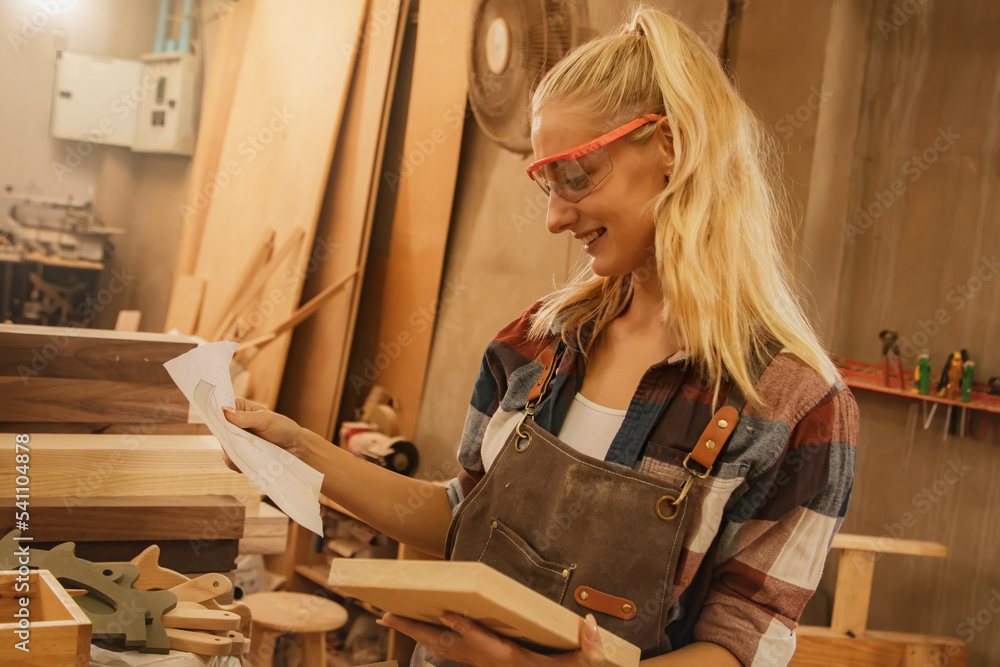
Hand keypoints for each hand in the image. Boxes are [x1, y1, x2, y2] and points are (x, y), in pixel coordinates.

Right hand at [221, 398, 305, 468]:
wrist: (295, 448)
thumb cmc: (283, 428)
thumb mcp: (266, 419)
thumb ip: (246, 417)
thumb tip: (226, 411)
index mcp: (239, 408)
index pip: (219, 408)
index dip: (215, 414)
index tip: (217, 421)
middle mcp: (234, 423)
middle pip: (218, 430)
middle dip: (225, 436)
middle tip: (237, 440)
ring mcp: (235, 440)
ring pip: (223, 447)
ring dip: (231, 451)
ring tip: (246, 452)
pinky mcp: (239, 455)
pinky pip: (230, 460)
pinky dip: (236, 462)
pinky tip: (247, 461)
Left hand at [377, 611, 605, 666]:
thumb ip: (591, 651)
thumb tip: (590, 624)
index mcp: (512, 663)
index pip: (485, 645)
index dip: (465, 629)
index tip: (446, 611)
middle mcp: (492, 666)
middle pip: (448, 647)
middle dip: (416, 631)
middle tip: (385, 615)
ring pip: (445, 649)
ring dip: (417, 634)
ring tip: (390, 617)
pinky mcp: (486, 664)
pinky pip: (453, 650)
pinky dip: (434, 637)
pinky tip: (423, 627)